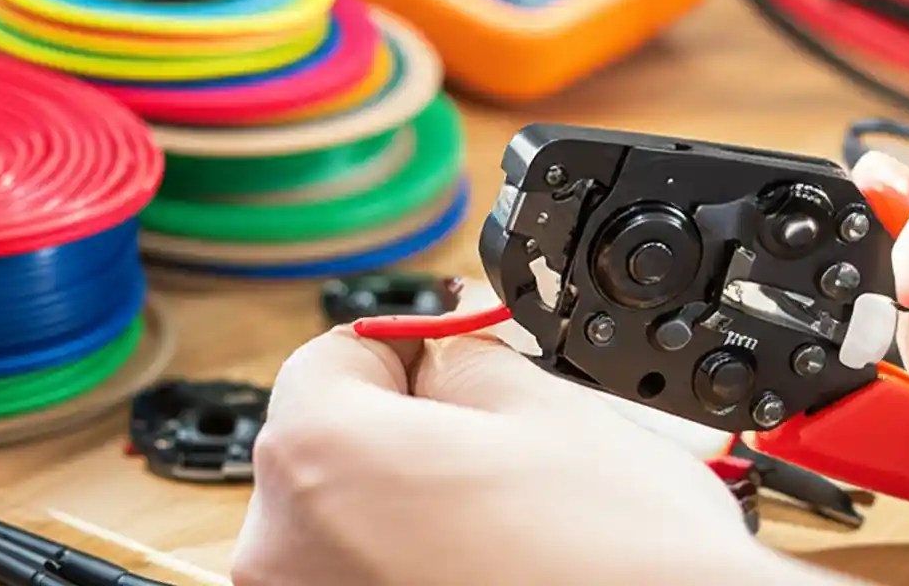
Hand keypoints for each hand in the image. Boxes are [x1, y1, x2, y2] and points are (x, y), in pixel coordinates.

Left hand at [230, 284, 848, 585]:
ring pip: (351, 521)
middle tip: (501, 441)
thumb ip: (468, 358)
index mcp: (319, 460)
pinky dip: (416, 566)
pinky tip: (492, 566)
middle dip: (412, 428)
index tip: (464, 362)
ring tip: (508, 517)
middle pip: (332, 446)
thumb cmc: (622, 559)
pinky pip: (365, 578)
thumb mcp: (549, 410)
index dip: (411, 348)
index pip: (332, 360)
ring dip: (415, 503)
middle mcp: (286, 551)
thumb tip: (449, 345)